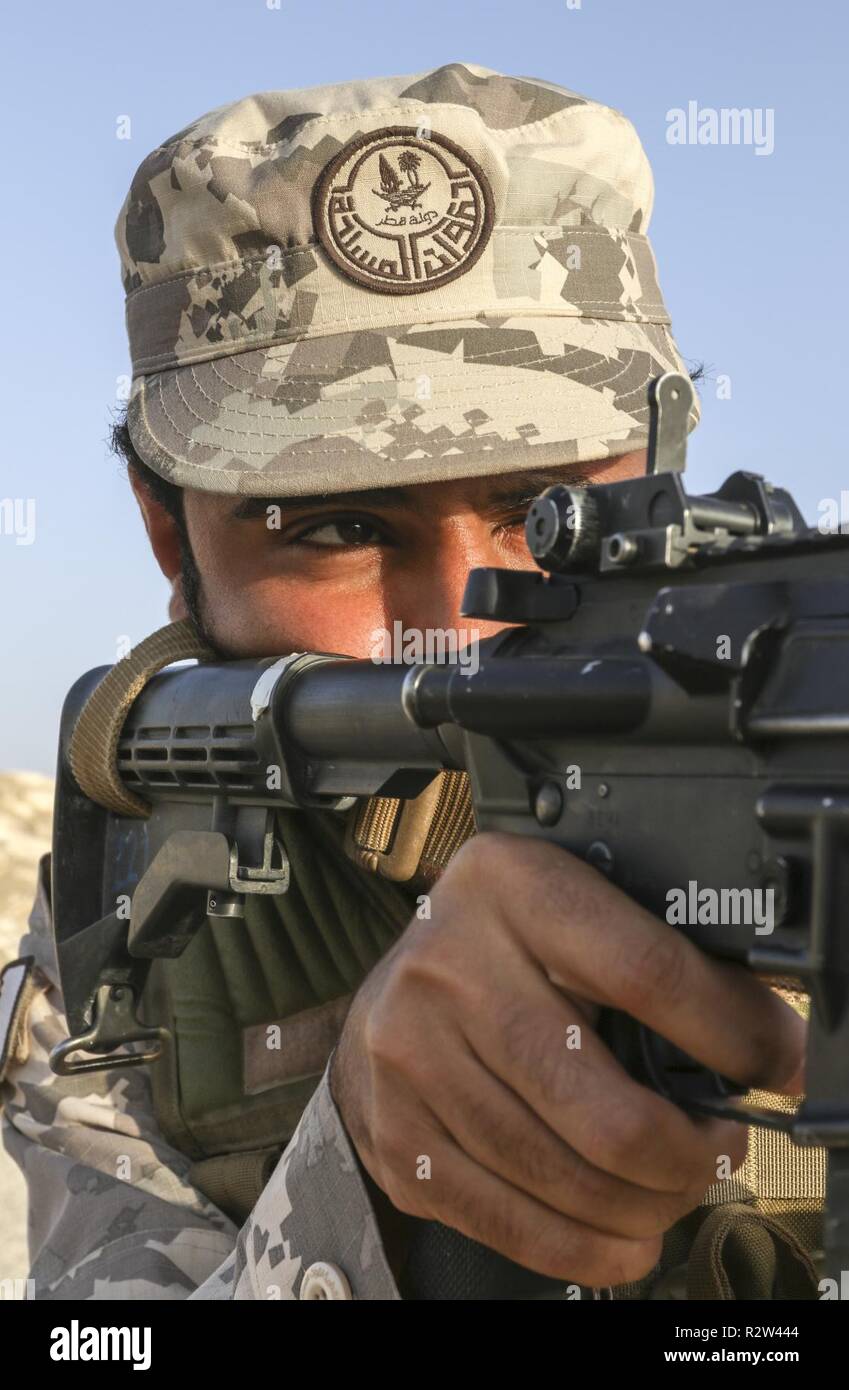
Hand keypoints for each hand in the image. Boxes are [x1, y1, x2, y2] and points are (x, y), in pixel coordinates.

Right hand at [329, 832, 805, 1287]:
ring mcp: (409, 1056)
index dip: (729, 1036)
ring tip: (673, 1190)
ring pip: (560, 1176)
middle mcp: (446, 966)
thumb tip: (771, 1045)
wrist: (391, 985)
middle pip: (604, 1109)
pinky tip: (621, 1237)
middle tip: (717, 1151)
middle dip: (687, 1156)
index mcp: (510, 886)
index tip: (773, 1066)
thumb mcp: (573, 909)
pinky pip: (504, 1220)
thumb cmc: (502, 944)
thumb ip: (660, 959)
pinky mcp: (394, 1134)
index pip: (647, 973)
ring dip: (642, 1207)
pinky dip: (579, 1247)